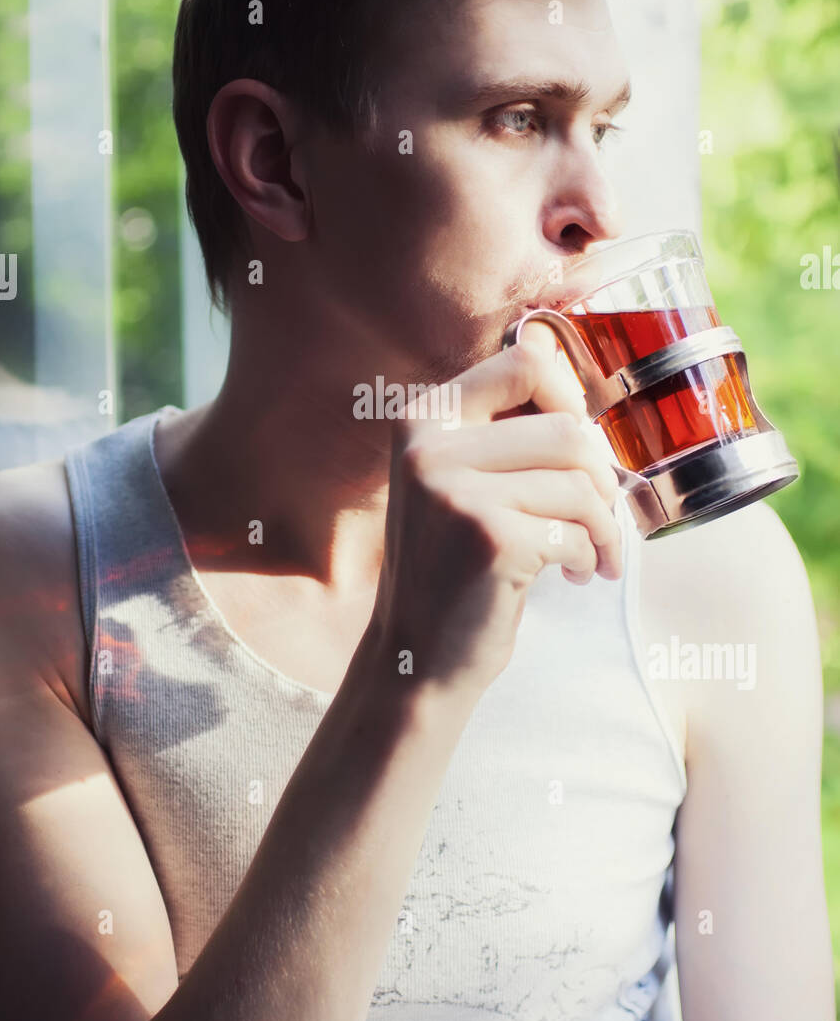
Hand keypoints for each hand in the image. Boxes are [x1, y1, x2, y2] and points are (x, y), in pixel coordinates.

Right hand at [372, 327, 622, 696]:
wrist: (416, 659)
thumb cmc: (453, 569)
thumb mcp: (455, 483)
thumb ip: (501, 436)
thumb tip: (584, 402)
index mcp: (423, 419)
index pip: (523, 360)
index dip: (570, 395)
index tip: (579, 445)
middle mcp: (431, 448)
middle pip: (567, 427)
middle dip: (600, 477)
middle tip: (596, 516)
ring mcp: (456, 492)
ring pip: (581, 483)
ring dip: (604, 526)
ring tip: (591, 553)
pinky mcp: (490, 539)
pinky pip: (578, 531)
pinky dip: (591, 556)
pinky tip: (574, 575)